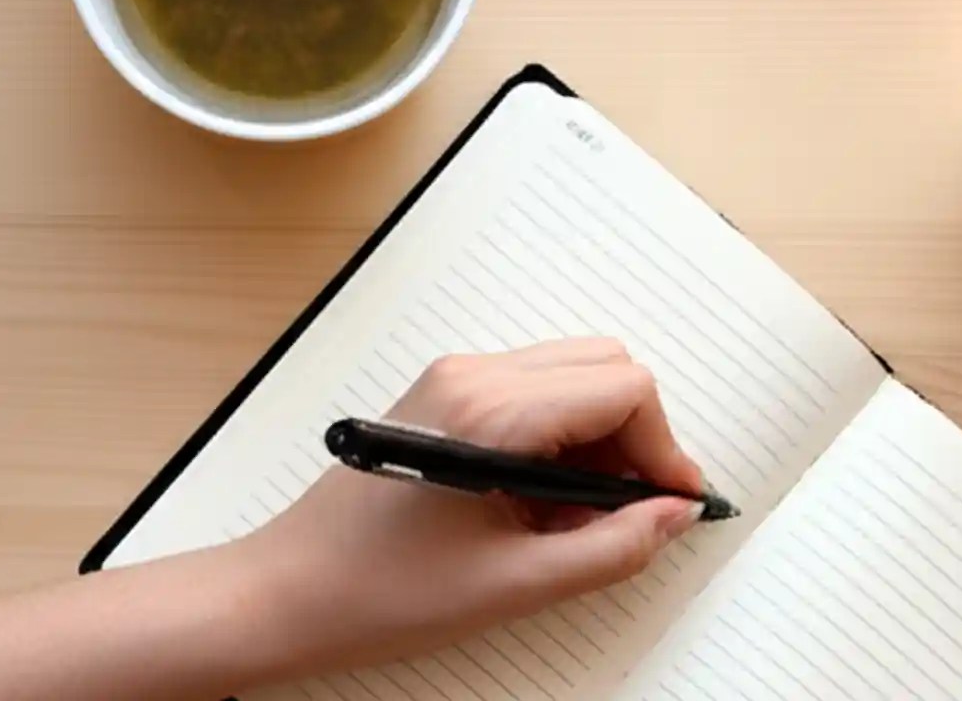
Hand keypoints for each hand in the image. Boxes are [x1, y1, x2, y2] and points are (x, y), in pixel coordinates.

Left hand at [238, 338, 704, 676]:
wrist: (287, 591)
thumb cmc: (378, 593)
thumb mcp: (514, 585)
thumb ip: (612, 548)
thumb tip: (674, 515)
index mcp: (490, 413)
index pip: (624, 389)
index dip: (664, 448)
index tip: (674, 503)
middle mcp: (473, 376)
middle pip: (605, 368)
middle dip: (636, 437)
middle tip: (632, 510)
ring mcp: (456, 379)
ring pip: (573, 377)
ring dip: (599, 440)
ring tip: (578, 519)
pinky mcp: (446, 396)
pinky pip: (534, 394)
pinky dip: (561, 440)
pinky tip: (542, 504)